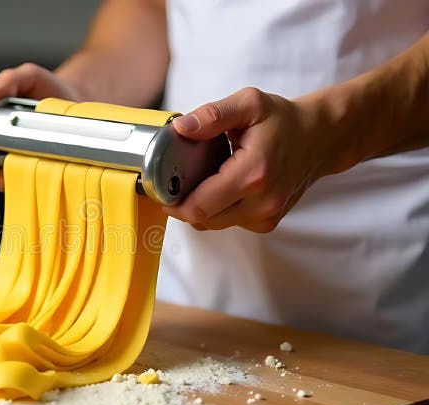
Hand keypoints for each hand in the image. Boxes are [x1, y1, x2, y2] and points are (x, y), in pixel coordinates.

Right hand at [0, 63, 80, 190]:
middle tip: (4, 180)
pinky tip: (39, 173)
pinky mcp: (28, 165)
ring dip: (9, 181)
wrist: (73, 97)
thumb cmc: (45, 86)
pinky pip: (20, 181)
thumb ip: (6, 81)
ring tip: (26, 173)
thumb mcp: (27, 76)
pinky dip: (27, 182)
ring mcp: (10, 155)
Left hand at [162, 87, 337, 232]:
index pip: (199, 206)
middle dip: (182, 204)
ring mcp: (266, 216)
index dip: (172, 203)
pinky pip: (229, 222)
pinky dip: (218, 209)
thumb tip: (180, 129)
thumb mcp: (249, 103)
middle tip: (174, 181)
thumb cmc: (284, 119)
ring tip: (200, 179)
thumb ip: (212, 115)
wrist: (321, 138)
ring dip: (200, 207)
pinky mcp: (267, 222)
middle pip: (202, 220)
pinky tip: (221, 186)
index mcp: (253, 174)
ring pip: (214, 224)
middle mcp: (262, 202)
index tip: (159, 188)